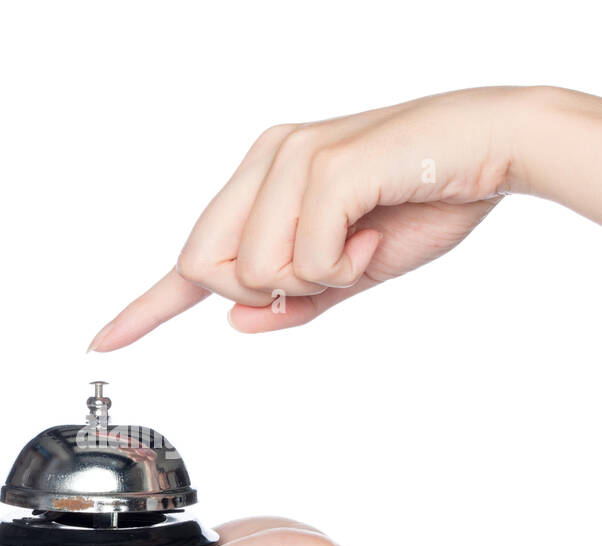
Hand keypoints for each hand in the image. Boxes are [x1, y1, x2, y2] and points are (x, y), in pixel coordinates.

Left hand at [89, 87, 523, 350]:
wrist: (498, 150)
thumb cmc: (426, 200)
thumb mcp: (352, 271)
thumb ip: (295, 301)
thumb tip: (236, 322)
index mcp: (265, 179)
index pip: (194, 254)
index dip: (145, 306)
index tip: (104, 341)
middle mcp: (267, 160)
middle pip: (207, 268)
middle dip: (266, 291)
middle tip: (333, 268)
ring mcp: (291, 158)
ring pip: (253, 271)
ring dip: (315, 280)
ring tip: (364, 242)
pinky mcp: (325, 167)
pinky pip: (304, 261)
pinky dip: (345, 268)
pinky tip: (376, 234)